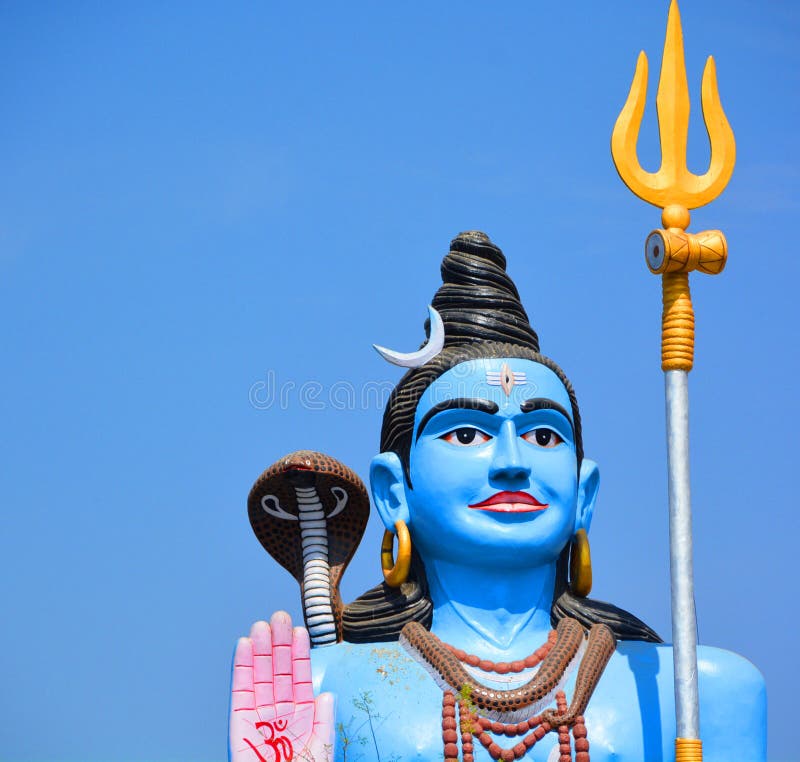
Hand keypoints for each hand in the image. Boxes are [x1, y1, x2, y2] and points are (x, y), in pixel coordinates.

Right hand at [229, 611, 334, 761]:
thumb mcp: (319, 753)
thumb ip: (323, 725)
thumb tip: (327, 694)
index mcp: (303, 719)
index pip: (301, 680)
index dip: (300, 655)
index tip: (299, 630)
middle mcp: (280, 715)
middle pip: (278, 673)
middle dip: (278, 645)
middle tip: (279, 616)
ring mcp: (258, 720)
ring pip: (259, 678)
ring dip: (260, 651)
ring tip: (261, 625)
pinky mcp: (238, 728)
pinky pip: (240, 695)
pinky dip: (241, 670)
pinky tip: (244, 647)